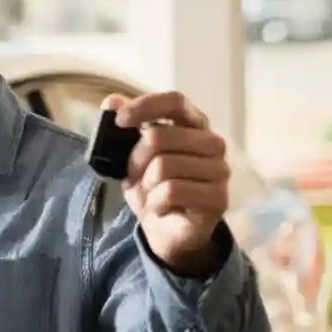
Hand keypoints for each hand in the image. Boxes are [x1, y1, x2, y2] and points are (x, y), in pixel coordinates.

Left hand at [102, 92, 229, 275]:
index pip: (174, 101)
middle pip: (160, 136)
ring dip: (146, 184)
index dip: (145, 106)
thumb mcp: (130, 157)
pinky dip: (155, 202)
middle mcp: (212, 143)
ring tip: (152, 193)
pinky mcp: (219, 198)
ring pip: (164, 166)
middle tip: (136, 176)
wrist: (167, 230)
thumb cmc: (152, 187)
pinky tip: (161, 207)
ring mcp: (219, 170)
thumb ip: (124, 129)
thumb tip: (112, 100)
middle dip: (135, 160)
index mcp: (193, 125)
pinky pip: (172, 191)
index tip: (120, 120)